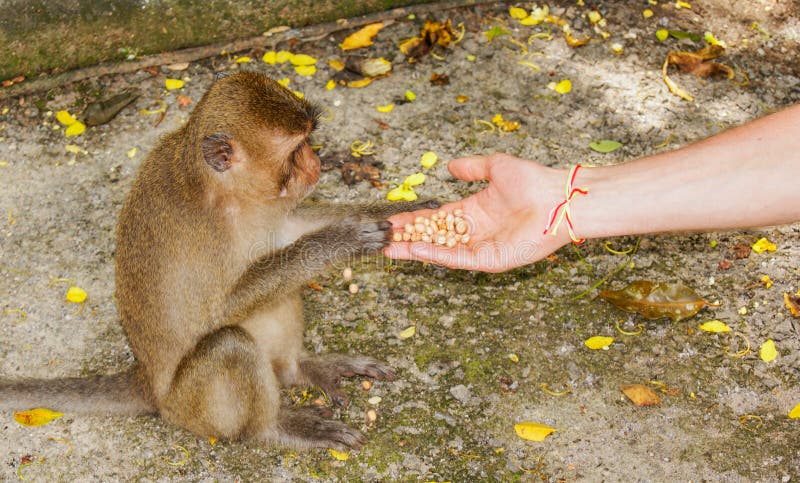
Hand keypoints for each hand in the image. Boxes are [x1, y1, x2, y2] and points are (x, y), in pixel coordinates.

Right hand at [384, 154, 571, 271]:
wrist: (559, 198)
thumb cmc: (534, 181)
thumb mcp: (495, 167)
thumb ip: (471, 168)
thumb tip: (450, 166)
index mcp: (475, 212)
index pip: (437, 219)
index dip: (414, 220)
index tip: (392, 220)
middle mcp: (476, 232)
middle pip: (434, 237)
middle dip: (408, 238)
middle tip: (382, 238)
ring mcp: (482, 248)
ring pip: (441, 251)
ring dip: (415, 250)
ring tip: (390, 248)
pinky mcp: (491, 260)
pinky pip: (458, 259)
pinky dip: (437, 255)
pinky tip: (417, 249)